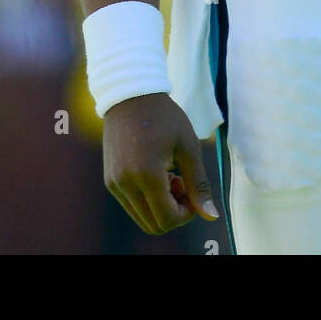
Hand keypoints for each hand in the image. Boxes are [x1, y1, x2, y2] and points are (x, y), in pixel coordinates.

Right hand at [103, 92, 219, 233]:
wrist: (131, 95)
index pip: (167, 219)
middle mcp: (125, 183)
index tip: (192, 190)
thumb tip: (211, 216)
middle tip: (182, 182)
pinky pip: (131, 205)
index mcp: (147, 174)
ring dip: (160, 206)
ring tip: (169, 174)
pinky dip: (147, 199)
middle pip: (153, 224)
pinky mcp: (110, 180)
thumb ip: (198, 183)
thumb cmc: (165, 117)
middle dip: (174, 212)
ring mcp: (114, 183)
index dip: (186, 214)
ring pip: (142, 218)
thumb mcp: (188, 146)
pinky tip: (156, 172)